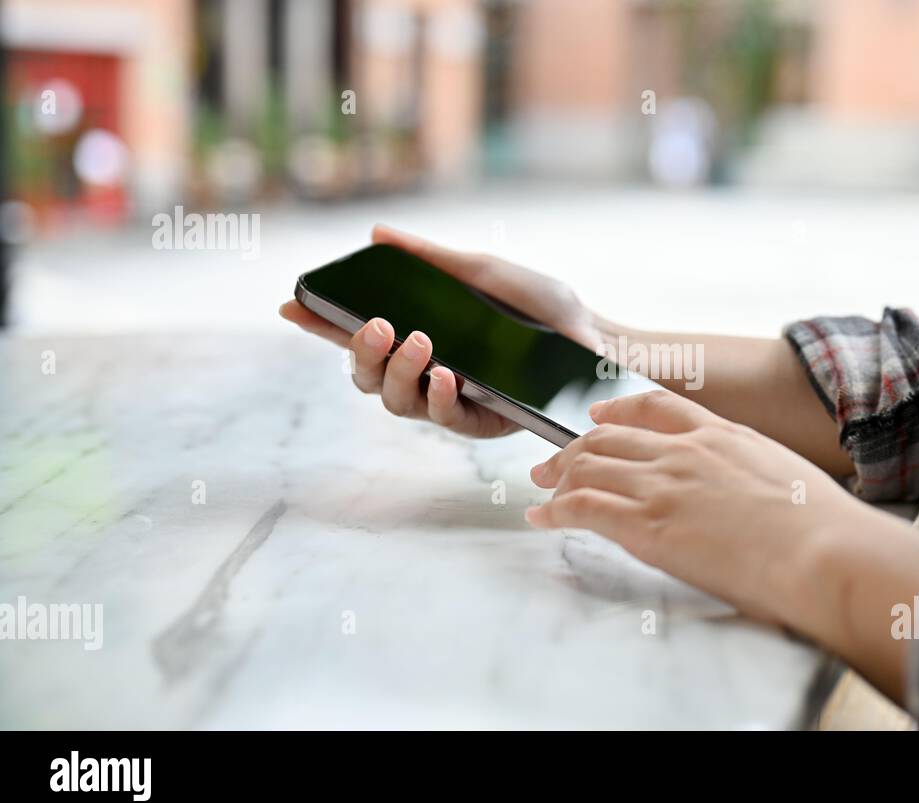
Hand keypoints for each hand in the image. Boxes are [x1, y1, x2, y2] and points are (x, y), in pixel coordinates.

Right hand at [279, 224, 603, 437]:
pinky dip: (436, 396)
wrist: (595, 336)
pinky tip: (443, 377)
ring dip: (397, 372)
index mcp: (421, 332)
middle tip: (378, 325)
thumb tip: (374, 233)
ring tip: (419, 343)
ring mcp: (450, 399)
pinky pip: (443, 419)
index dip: (322, 323)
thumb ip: (429, 258)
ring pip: (395, 402)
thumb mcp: (482, 271)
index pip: (359, 331)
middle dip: (361, 352)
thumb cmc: (542, 304)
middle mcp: (426, 370)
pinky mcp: (480, 423)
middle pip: (366, 375)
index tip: (292, 304)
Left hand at [527, 390, 867, 624]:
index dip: (618, 410)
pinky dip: (555, 510)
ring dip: (559, 477)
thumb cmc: (823, 530)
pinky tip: (543, 519)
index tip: (599, 414)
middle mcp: (686, 452)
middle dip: (574, 447)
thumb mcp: (784, 478)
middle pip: (611, 435)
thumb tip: (744, 495)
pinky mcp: (648, 524)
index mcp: (722, 436)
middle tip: (553, 462)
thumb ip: (749, 475)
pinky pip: (584, 507)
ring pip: (590, 465)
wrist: (824, 552)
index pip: (656, 407)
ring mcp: (664, 485)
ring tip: (542, 490)